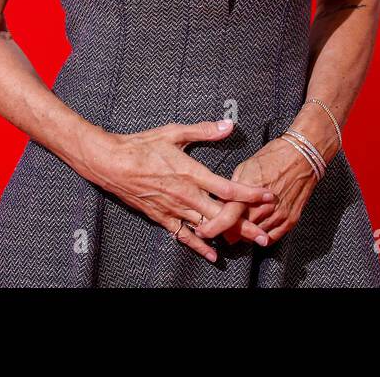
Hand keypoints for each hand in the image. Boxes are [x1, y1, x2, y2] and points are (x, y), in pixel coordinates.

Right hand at [88, 121, 276, 261]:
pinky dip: (199, 246)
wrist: (111, 163)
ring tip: (248, 245)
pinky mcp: (161, 217)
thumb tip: (228, 124)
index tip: (268, 196)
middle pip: (221, 215)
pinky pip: (183, 235)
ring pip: (205, 227)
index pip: (226, 187)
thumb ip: (203, 131)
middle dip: (245, 226)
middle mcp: (185, 194)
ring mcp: (173, 208)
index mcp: (191, 173)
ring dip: (227, 236)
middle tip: (265, 237)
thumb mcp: (174, 132)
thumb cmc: (142, 145)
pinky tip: (213, 255)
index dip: (249, 194)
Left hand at [199, 135, 319, 246]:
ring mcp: (278, 215)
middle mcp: (263, 206)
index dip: (212, 227)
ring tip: (237, 229)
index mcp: (248, 191)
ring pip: (254, 237)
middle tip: (218, 230)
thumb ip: (232, 189)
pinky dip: (260, 237)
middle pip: (239, 231)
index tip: (201, 232)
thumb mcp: (245, 167)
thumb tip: (221, 203)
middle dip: (226, 232)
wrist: (303, 155)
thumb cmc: (273, 157)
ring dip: (243, 235)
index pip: (226, 217)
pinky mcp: (290, 220)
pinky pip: (271, 238)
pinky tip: (255, 231)